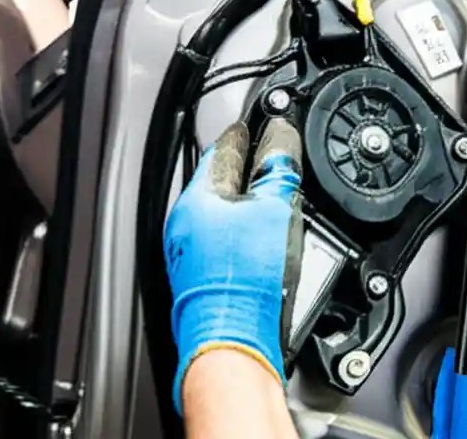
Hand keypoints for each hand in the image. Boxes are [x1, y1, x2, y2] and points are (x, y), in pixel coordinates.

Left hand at [164, 119, 303, 413]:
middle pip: (221, 183)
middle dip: (247, 172)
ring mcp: (190, 255)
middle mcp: (185, 225)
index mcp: (198, 198)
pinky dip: (244, 237)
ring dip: (246, 206)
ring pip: (222, 215)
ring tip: (275, 204)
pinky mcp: (202, 281)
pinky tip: (265, 247)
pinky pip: (225, 244)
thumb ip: (278, 168)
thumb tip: (281, 136)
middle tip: (273, 162)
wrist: (233, 342)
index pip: (223, 148)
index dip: (248, 133)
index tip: (262, 124)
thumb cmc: (245, 281)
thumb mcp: (275, 211)